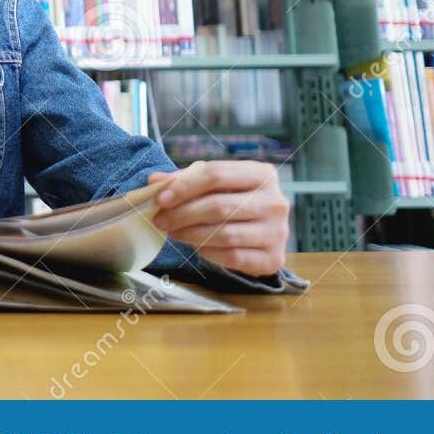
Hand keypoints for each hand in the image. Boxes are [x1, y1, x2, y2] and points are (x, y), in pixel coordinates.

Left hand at [148, 160, 290, 276]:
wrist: (262, 231)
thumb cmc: (234, 200)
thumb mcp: (213, 184)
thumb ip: (184, 179)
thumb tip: (155, 180)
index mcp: (262, 174)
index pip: (216, 174)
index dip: (184, 186)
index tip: (161, 198)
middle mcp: (276, 202)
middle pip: (219, 206)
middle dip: (182, 214)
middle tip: (160, 220)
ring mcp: (278, 232)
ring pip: (225, 234)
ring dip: (190, 234)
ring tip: (172, 232)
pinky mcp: (273, 258)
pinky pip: (233, 256)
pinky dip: (208, 252)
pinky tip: (195, 247)